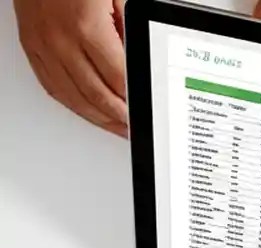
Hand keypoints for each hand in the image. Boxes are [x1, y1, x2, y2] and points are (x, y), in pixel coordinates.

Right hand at [13, 0, 128, 136]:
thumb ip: (128, 28)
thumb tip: (139, 62)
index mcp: (87, 26)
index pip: (119, 78)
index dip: (135, 100)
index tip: (148, 109)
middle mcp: (61, 39)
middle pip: (96, 94)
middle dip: (120, 117)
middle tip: (136, 127)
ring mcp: (42, 44)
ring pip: (72, 96)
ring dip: (98, 117)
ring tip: (117, 127)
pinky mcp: (31, 44)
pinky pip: (52, 85)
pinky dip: (72, 103)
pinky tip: (86, 110)